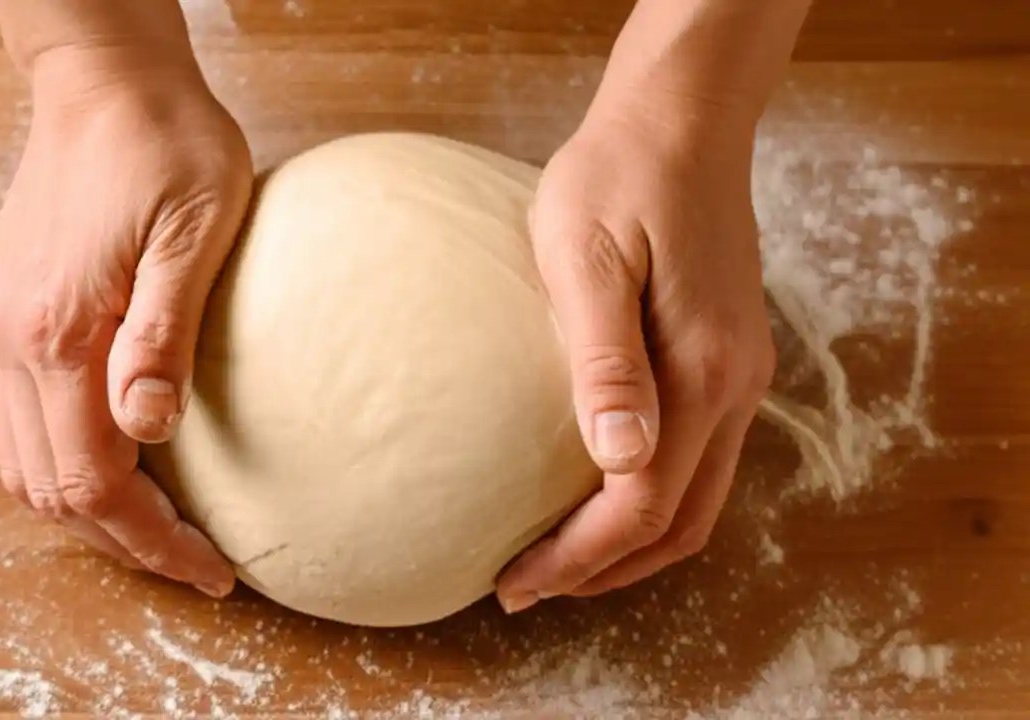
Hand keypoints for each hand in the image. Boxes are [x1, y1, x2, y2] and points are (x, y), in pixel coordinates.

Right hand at [0, 48, 251, 596]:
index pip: (94, 481)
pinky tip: (112, 459)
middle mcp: (11, 340)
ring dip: (86, 509)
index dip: (153, 541)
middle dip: (123, 541)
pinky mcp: (2, 308)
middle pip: (50, 489)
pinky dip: (60, 461)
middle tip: (195, 561)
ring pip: (22, 462)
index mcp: (59, 331)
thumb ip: (163, 334)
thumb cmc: (166, 144)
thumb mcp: (194, 230)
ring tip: (157, 527)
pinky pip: (14, 418)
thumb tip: (147, 429)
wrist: (102, 80)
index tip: (212, 570)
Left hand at [496, 97, 775, 610]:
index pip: (644, 506)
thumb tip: (618, 458)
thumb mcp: (587, 257)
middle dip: (603, 570)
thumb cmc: (617, 178)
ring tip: (558, 559)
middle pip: (680, 525)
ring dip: (629, 543)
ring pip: (697, 501)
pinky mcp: (728, 358)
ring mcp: (739, 376)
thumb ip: (606, 359)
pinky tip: (600, 492)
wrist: (681, 122)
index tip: (513, 582)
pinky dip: (652, 500)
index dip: (580, 558)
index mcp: (702, 372)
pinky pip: (700, 460)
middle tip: (525, 587)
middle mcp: (735, 387)